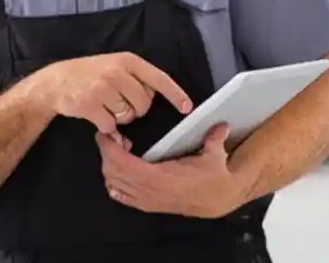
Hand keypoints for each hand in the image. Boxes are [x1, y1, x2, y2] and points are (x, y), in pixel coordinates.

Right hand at [39, 52, 193, 134]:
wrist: (56, 81)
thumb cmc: (91, 74)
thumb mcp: (115, 65)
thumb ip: (136, 78)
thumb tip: (155, 98)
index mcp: (128, 61)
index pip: (159, 78)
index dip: (175, 94)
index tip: (187, 107)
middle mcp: (117, 72)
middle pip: (144, 104)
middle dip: (136, 109)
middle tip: (120, 102)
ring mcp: (102, 88)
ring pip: (128, 116)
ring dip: (120, 117)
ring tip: (105, 105)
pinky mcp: (89, 105)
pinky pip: (111, 125)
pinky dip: (106, 126)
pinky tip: (96, 114)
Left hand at [97, 124, 248, 218]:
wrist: (217, 199)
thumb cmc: (213, 177)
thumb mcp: (215, 155)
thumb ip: (214, 137)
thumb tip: (220, 123)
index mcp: (161, 179)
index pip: (124, 165)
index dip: (110, 149)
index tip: (108, 134)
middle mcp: (149, 192)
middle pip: (113, 174)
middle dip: (107, 154)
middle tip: (113, 136)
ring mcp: (146, 201)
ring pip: (114, 185)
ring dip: (110, 167)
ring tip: (117, 150)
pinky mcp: (147, 205)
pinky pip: (121, 196)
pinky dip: (114, 182)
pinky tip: (119, 170)